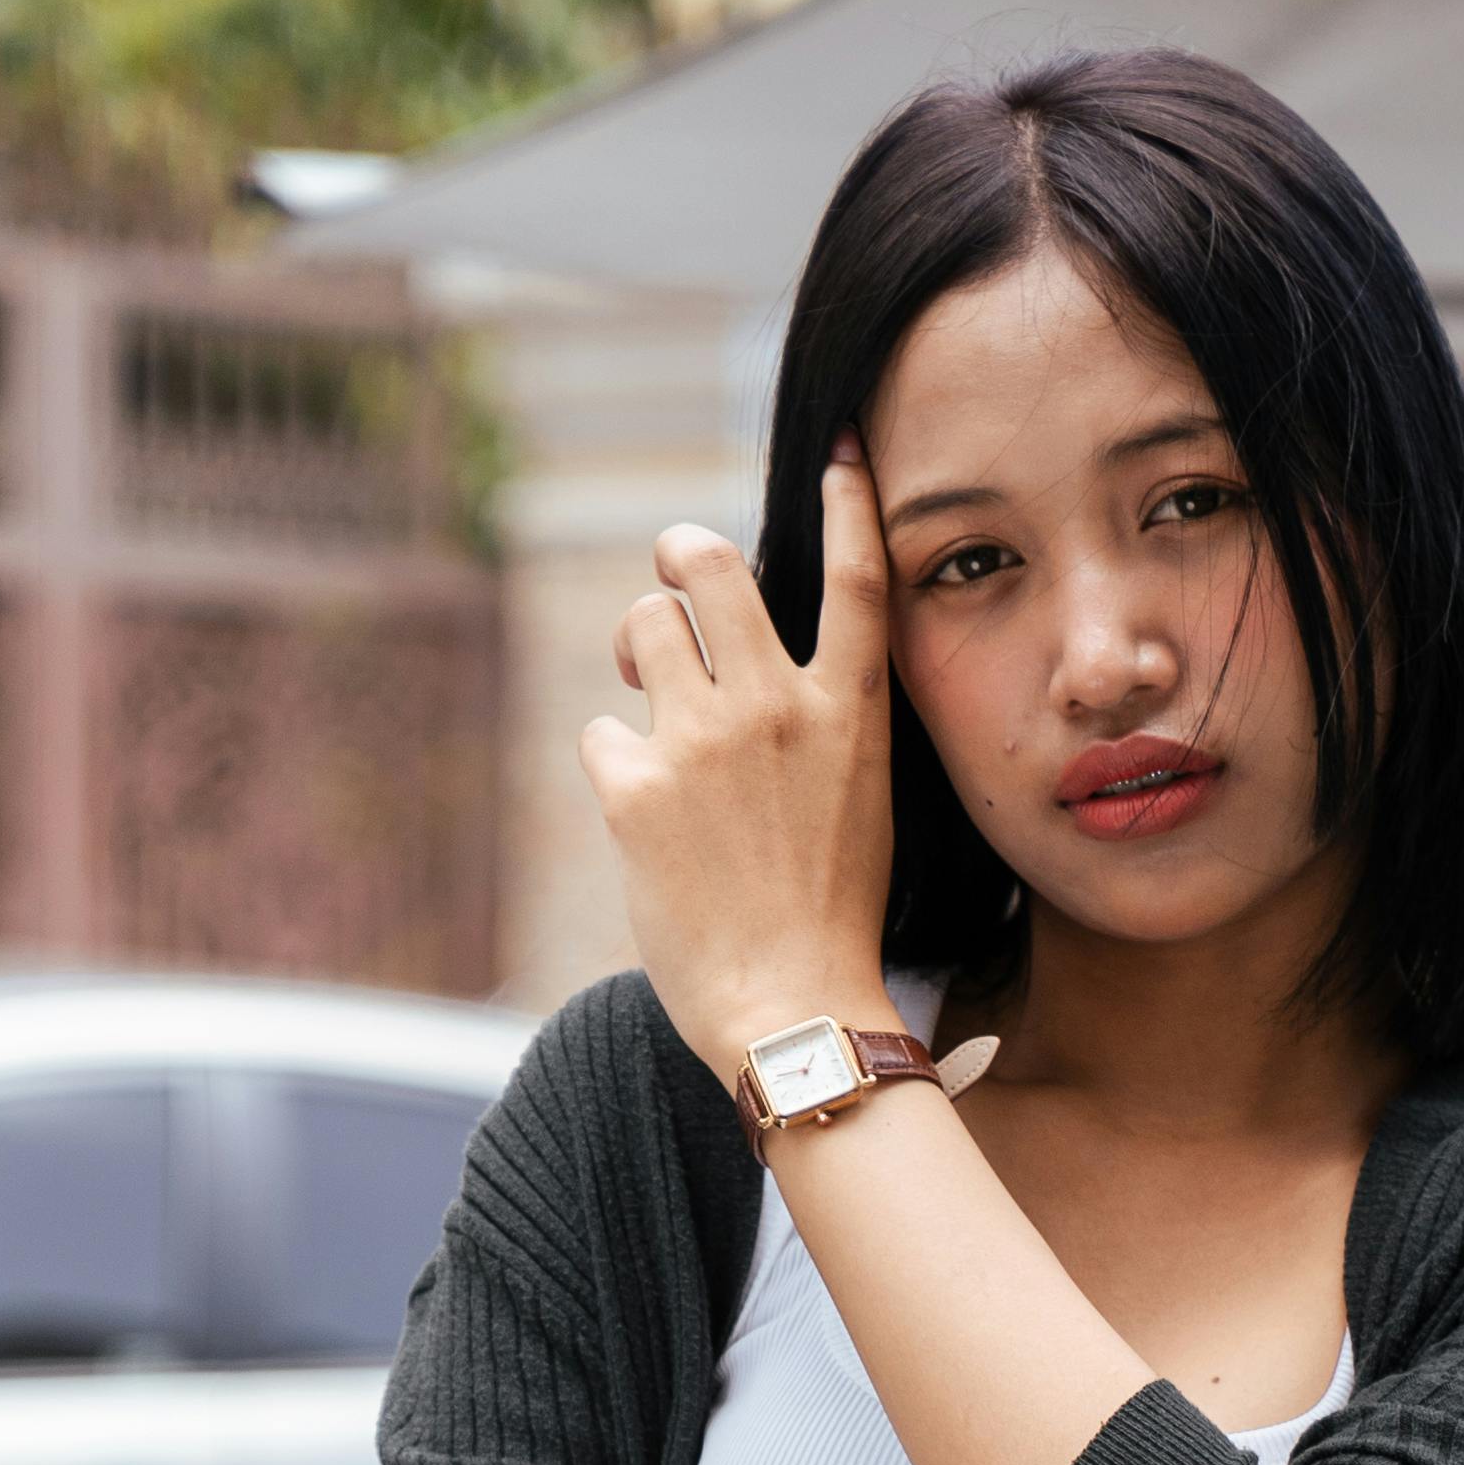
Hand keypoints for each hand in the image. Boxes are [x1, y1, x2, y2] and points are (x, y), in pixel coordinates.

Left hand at [578, 448, 899, 1083]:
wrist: (795, 1013)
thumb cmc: (831, 924)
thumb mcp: (861, 806)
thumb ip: (818, 726)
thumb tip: (751, 672)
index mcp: (848, 714)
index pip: (855, 578)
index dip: (847, 502)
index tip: (840, 451)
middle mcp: (776, 707)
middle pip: (703, 560)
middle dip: (675, 555)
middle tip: (669, 583)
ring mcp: (703, 742)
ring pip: (644, 627)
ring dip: (638, 653)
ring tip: (649, 704)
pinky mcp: (638, 787)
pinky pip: (601, 732)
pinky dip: (615, 765)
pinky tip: (644, 818)